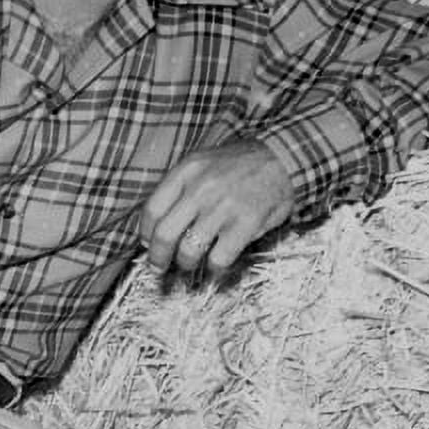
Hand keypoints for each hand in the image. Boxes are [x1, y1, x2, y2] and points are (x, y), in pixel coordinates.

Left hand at [141, 140, 293, 277]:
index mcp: (187, 171)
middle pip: (165, 235)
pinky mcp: (245, 224)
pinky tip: (217, 264)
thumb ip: (180, 188)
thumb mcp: (204, 163)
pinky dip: (215, 268)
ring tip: (190, 265)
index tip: (148, 245)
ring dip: (186, 265)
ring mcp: (223, 207)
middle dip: (158, 259)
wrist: (283, 159)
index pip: (152, 210)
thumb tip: (156, 228)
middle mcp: (201, 189)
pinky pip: (218, 259)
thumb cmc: (241, 164)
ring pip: (189, 251)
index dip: (145, 234)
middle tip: (159, 269)